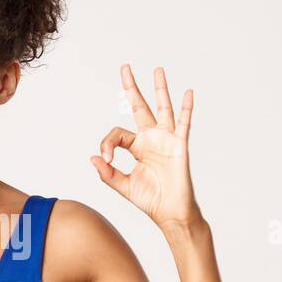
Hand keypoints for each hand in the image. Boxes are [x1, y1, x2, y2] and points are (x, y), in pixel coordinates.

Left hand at [90, 64, 204, 232]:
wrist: (171, 213)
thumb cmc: (151, 200)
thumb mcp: (123, 186)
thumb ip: (107, 174)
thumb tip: (93, 158)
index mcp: (137, 147)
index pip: (117, 133)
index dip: (107, 144)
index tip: (105, 159)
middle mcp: (151, 139)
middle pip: (140, 107)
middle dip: (132, 88)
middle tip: (125, 68)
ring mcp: (167, 140)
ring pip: (162, 109)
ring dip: (160, 89)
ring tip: (157, 70)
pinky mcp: (180, 146)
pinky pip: (184, 123)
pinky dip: (186, 108)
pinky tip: (187, 92)